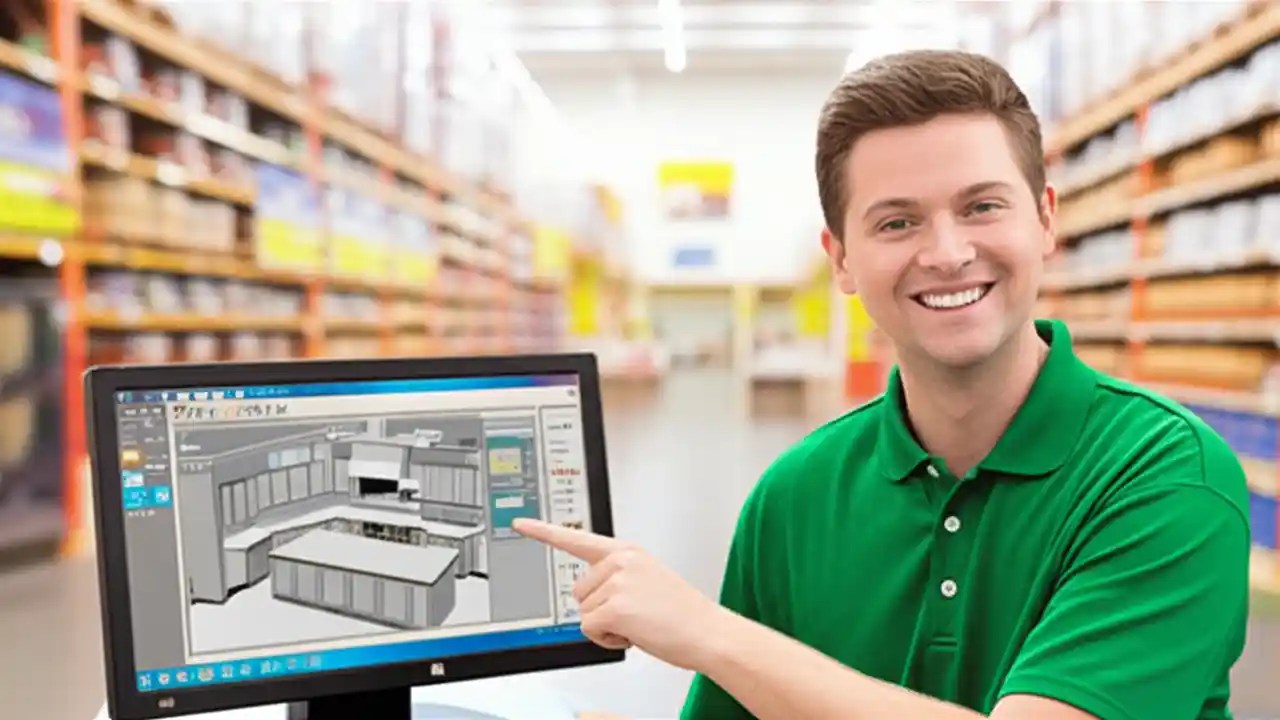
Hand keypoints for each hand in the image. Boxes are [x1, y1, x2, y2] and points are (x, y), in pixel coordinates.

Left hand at [512, 518, 729, 670]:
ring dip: (606, 626)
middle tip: (635, 614)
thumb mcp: (648, 581)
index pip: (577, 539)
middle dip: (599, 609)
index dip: (543, 532)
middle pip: (578, 592)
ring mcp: (617, 581)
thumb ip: (618, 578)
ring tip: (640, 623)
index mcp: (627, 551)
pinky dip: (607, 640)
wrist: (708, 632)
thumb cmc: (683, 613)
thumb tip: (591, 596)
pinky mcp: (615, 606)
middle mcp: (620, 561)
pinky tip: (634, 633)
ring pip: (583, 613)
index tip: (520, 523)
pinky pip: (590, 629)